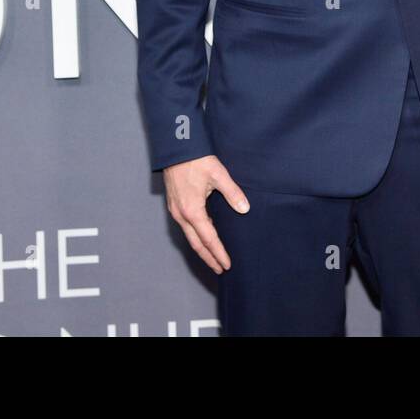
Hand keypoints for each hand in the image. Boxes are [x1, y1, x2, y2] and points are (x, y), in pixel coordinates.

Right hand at [163, 155, 249, 273]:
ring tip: (213, 258)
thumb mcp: (218, 174)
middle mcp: (181, 214)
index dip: (218, 253)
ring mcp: (176, 211)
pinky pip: (186, 228)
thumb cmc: (196, 160)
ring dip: (202, 249)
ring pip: (190, 237)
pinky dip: (196, 237)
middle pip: (196, 244)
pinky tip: (204, 237)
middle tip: (220, 269)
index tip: (226, 264)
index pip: (208, 239)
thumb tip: (244, 209)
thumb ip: (232, 193)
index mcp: (192, 210)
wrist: (176, 149)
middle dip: (208, 258)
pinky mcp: (175, 206)